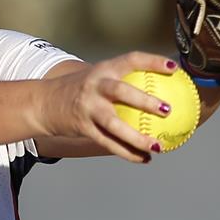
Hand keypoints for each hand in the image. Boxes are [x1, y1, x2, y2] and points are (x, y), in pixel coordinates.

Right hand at [35, 51, 179, 162]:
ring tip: (158, 147)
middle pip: (121, 92)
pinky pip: (108, 143)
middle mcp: (95, 87)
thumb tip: (162, 86)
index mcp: (103, 70)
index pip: (131, 60)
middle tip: (168, 110)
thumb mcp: (98, 77)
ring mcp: (88, 108)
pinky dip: (128, 153)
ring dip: (137, 137)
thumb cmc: (81, 90)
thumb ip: (123, 80)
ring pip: (115, 125)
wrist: (45, 103)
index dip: (153, 62)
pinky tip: (144, 159)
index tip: (174, 69)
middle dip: (145, 100)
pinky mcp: (83, 128)